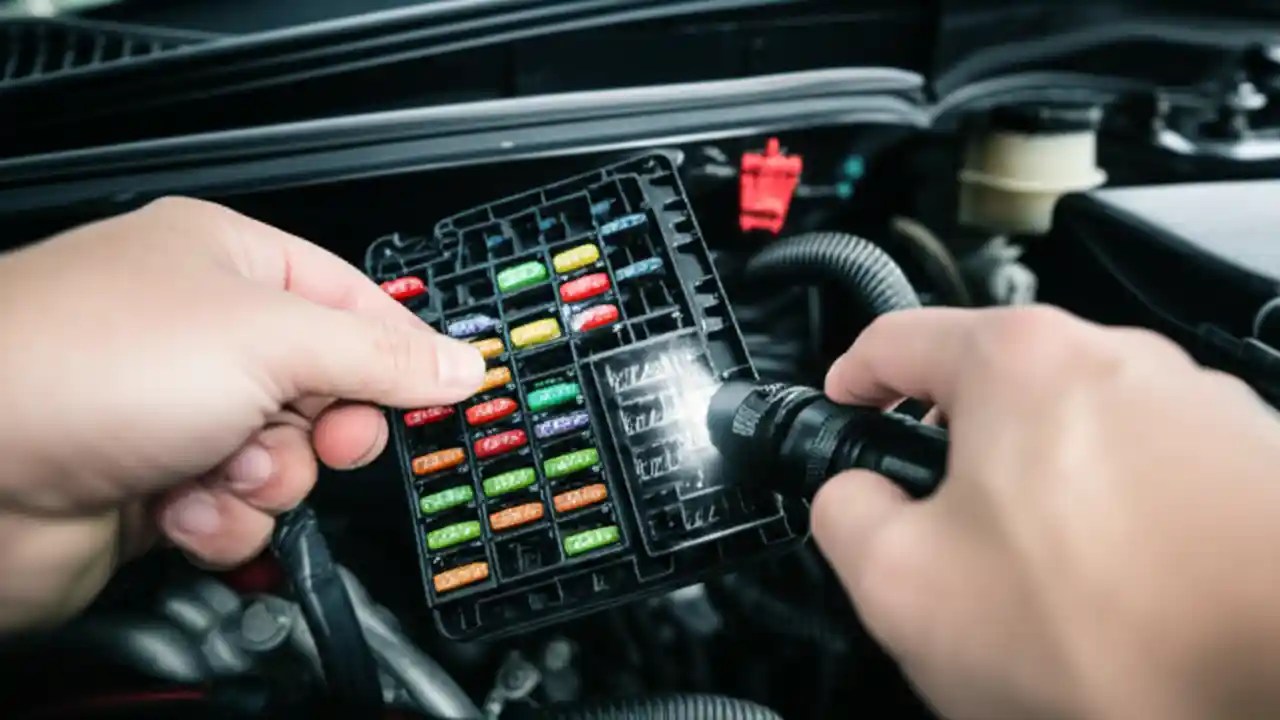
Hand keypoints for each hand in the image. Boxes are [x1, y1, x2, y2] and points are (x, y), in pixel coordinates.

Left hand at [0, 198, 483, 631]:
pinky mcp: (156, 485)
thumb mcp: (269, 340)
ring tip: (218, 465)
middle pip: (329, 391)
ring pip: (290, 463)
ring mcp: (177, 412)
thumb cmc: (78, 365)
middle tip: (319, 433)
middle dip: (325, 429)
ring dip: (267, 480)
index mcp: (229, 264)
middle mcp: (202, 335)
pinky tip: (176, 504)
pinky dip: (221, 519)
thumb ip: (379, 357)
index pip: (353, 302)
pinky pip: (239, 511)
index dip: (397, 352)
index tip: (433, 393)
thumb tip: (458, 363)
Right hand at [814, 306, 1279, 718]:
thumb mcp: (904, 586)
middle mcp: (1115, 361)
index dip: (852, 382)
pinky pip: (1142, 477)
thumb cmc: (1124, 632)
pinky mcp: (1246, 463)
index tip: (850, 410)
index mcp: (1021, 363)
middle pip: (990, 393)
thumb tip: (853, 496)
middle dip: (954, 462)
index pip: (895, 338)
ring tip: (1045, 590)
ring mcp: (1193, 406)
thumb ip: (845, 516)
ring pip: (1071, 438)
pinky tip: (1116, 597)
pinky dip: (1111, 524)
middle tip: (945, 544)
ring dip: (1039, 497)